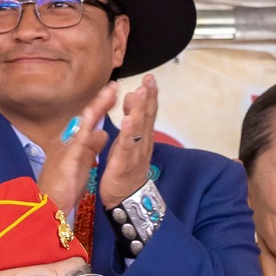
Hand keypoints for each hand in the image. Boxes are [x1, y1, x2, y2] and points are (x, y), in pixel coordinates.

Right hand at [36, 83, 117, 218]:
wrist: (48, 204)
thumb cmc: (65, 186)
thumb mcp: (83, 162)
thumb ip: (92, 147)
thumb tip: (102, 133)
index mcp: (75, 142)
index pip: (90, 121)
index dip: (102, 106)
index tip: (114, 92)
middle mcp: (69, 140)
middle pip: (87, 117)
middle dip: (101, 100)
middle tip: (114, 85)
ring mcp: (67, 147)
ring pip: (84, 123)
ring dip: (97, 107)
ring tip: (109, 92)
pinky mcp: (67, 158)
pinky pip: (79, 140)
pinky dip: (87, 126)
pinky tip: (94, 115)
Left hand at [98, 76, 159, 206]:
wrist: (127, 197)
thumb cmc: (126, 168)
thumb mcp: (129, 141)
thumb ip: (132, 121)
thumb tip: (133, 99)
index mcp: (143, 137)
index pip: (149, 113)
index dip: (150, 96)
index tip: (150, 79)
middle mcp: (143, 142)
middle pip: (147, 117)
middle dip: (148, 98)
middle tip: (149, 80)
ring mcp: (135, 153)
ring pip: (139, 129)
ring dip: (139, 110)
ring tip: (139, 93)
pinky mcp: (124, 163)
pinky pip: (127, 146)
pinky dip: (128, 132)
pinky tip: (128, 120)